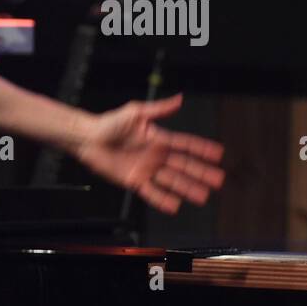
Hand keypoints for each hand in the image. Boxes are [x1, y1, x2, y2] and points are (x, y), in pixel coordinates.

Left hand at [74, 94, 225, 214]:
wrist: (88, 139)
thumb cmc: (108, 123)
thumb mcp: (135, 112)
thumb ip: (159, 108)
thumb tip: (179, 99)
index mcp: (159, 139)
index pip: (186, 145)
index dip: (202, 149)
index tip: (219, 154)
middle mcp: (156, 156)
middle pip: (184, 166)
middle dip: (202, 173)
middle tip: (218, 180)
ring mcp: (146, 169)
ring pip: (172, 181)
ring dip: (188, 189)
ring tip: (203, 196)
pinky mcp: (134, 181)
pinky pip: (151, 193)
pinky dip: (162, 200)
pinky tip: (175, 206)